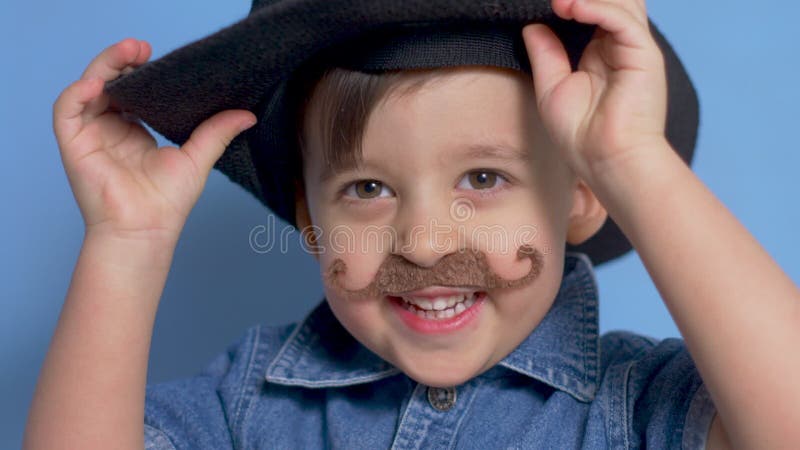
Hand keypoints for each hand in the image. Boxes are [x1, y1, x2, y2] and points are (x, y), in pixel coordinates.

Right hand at [54, 38, 256, 241]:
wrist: (146, 230)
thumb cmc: (167, 203)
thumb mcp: (198, 158)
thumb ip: (217, 132)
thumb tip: (248, 114)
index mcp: (134, 130)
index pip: (132, 89)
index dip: (141, 70)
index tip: (157, 56)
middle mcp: (109, 129)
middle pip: (109, 82)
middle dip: (123, 60)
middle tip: (144, 48)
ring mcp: (90, 135)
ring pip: (87, 88)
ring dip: (104, 67)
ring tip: (128, 54)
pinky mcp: (74, 144)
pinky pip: (66, 109)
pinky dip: (78, 92)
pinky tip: (99, 84)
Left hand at [522, 0, 667, 182]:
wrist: (606, 161)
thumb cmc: (582, 137)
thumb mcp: (551, 88)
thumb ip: (545, 54)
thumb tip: (532, 26)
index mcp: (601, 53)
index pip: (592, 10)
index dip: (572, 3)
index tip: (545, 5)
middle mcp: (619, 46)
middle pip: (610, 1)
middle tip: (552, 1)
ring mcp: (633, 48)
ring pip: (620, 3)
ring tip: (558, 3)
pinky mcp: (643, 54)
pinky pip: (622, 20)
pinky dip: (597, 8)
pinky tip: (573, 9)